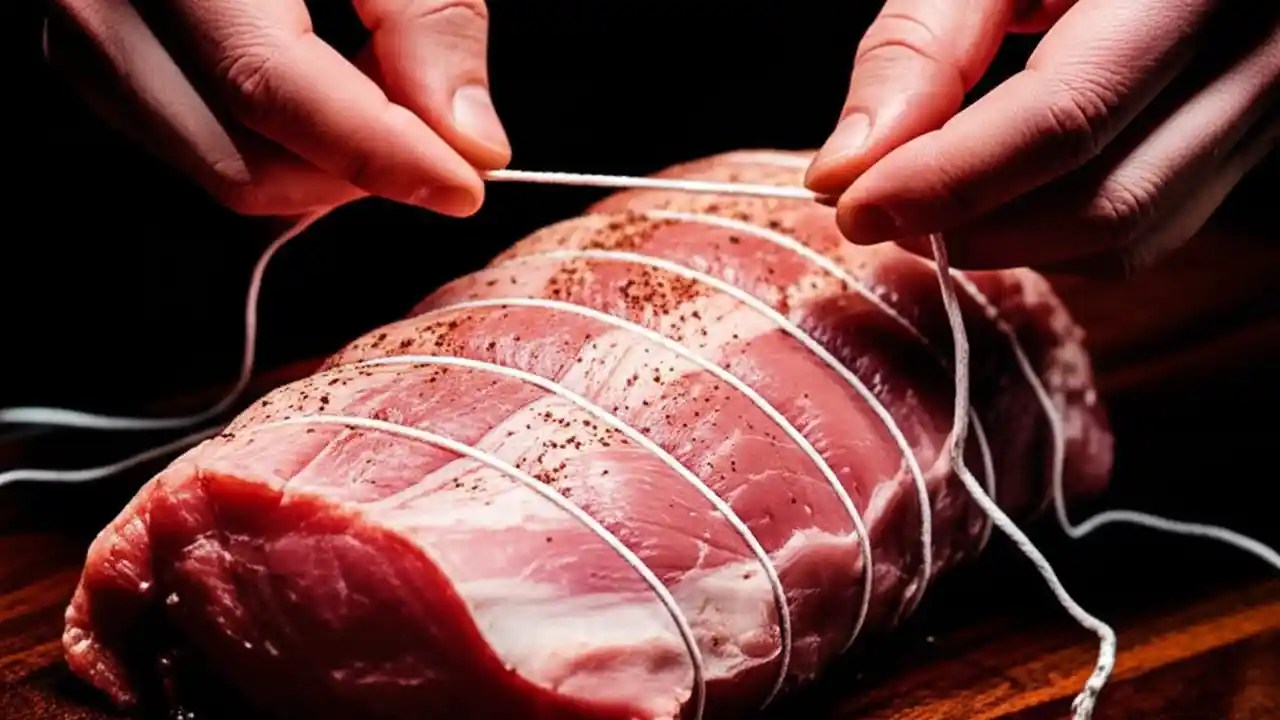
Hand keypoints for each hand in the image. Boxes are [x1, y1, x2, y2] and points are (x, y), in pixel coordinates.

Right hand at [44, 0, 509, 216]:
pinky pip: (205, 146)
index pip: (269, 84)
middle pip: (244, 161)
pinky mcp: (100, 68)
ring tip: (377, 80)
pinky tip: (327, 84)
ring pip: (225, 169)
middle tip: (437, 128)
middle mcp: (99, 6)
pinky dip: (286, 142)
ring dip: (326, 160)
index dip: (379, 153)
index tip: (466, 185)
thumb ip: (428, 17)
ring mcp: (86, 46)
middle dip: (359, 170)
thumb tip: (468, 141)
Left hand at [806, 0, 1279, 275]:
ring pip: (1129, 232)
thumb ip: (920, 47)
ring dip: (1007, 244)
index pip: (1067, 114)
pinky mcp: (1242, 142)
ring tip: (923, 206)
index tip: (855, 204)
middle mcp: (1256, 52)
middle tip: (874, 208)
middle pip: (1104, 198)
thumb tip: (848, 168)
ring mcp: (1262, 106)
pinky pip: (1147, 228)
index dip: (951, 177)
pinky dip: (1052, 238)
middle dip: (971, 224)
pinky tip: (992, 203)